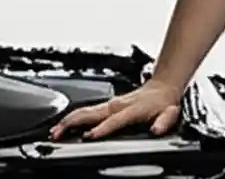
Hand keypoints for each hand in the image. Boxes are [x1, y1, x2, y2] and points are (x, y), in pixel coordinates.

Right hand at [49, 78, 182, 140]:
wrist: (162, 87)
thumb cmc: (163, 103)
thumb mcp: (169, 114)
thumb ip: (163, 122)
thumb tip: (156, 129)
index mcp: (130, 110)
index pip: (112, 121)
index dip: (101, 129)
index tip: (88, 136)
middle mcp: (117, 105)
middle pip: (90, 114)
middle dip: (72, 123)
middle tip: (58, 134)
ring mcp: (110, 104)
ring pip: (84, 111)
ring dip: (68, 120)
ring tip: (55, 131)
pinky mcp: (107, 105)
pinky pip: (87, 111)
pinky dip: (73, 117)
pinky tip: (65, 124)